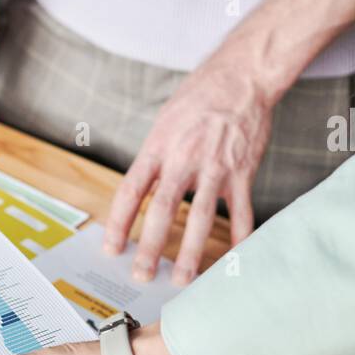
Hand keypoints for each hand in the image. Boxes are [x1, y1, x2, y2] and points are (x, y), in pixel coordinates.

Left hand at [103, 60, 274, 285]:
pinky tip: (234, 258)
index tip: (112, 248)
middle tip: (141, 275)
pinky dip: (239, 237)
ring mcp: (215, 167)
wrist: (242, 76)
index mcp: (158, 147)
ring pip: (200, 217)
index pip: (131, 191)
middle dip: (150, 247)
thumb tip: (142, 191)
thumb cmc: (200, 97)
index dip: (119, 223)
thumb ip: (154, 158)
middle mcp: (184, 159)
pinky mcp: (242, 171)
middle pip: (162, 211)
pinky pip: (240, 211)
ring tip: (182, 279)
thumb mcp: (164, 122)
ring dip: (189, 252)